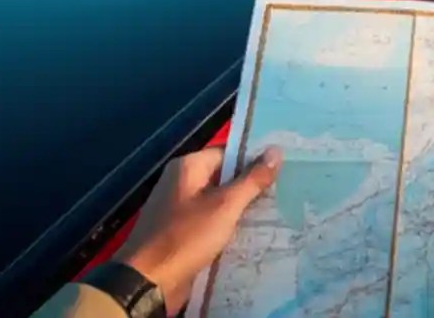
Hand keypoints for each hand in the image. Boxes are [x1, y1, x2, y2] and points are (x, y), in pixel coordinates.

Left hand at [115, 146, 281, 315]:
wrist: (149, 281)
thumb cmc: (187, 236)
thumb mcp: (225, 206)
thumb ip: (252, 179)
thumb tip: (276, 150)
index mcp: (187, 167)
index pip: (228, 153)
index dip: (254, 160)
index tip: (282, 170)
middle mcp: (181, 183)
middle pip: (224, 178)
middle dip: (251, 187)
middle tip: (284, 192)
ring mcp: (178, 209)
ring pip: (218, 202)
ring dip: (241, 209)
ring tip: (275, 213)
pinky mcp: (180, 232)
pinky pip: (210, 222)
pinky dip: (227, 227)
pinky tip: (251, 235)